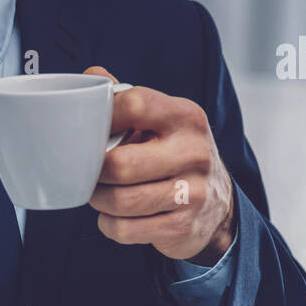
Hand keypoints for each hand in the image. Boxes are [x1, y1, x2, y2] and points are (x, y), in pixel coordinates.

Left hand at [83, 67, 235, 263]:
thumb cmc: (175, 153)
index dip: (101, 117)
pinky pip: (125, 229)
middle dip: (95, 172)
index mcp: (185, 116)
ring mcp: (191, 192)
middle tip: (89, 172)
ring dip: (99, 200)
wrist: (217, 203)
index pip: (134, 105)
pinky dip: (109, 224)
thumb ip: (126, 99)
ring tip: (100, 193)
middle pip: (121, 165)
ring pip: (120, 202)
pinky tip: (115, 215)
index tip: (89, 130)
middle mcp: (193, 152)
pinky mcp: (182, 225)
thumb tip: (90, 76)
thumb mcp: (162, 120)